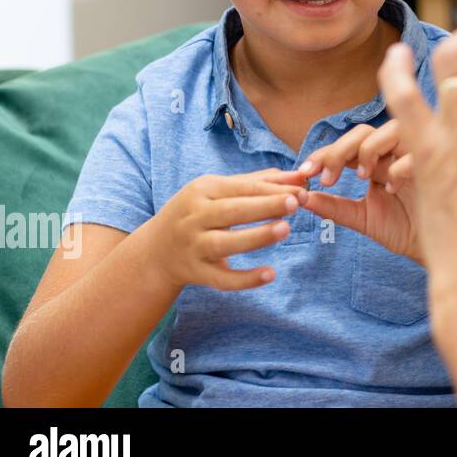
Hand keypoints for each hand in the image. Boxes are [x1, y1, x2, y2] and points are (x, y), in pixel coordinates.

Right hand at [149, 169, 307, 289]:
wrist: (155, 252)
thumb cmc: (198, 213)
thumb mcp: (218, 192)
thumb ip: (258, 183)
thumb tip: (297, 177)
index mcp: (201, 191)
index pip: (240, 188)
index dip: (271, 189)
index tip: (301, 189)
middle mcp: (194, 217)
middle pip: (232, 211)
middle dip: (264, 206)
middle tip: (295, 203)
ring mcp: (193, 247)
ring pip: (225, 243)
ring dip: (255, 237)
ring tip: (285, 230)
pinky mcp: (196, 273)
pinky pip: (222, 279)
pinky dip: (245, 279)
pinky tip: (270, 274)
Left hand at [297, 121, 421, 260]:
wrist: (434, 249)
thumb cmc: (403, 230)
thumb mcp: (363, 218)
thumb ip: (335, 207)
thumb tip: (302, 199)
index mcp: (378, 160)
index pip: (348, 144)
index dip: (324, 153)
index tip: (304, 173)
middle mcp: (396, 152)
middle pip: (365, 130)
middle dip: (340, 149)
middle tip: (326, 178)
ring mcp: (417, 156)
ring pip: (391, 128)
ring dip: (370, 149)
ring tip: (361, 177)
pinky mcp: (437, 168)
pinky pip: (416, 154)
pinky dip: (398, 168)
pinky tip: (391, 189)